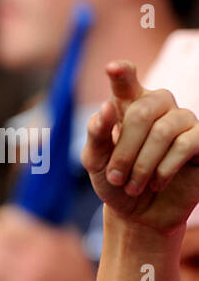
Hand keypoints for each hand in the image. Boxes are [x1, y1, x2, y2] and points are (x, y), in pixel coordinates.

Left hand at [83, 62, 198, 233]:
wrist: (139, 212)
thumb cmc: (115, 181)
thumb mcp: (95, 162)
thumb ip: (96, 136)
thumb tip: (106, 108)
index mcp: (128, 105)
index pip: (126, 83)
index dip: (122, 74)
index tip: (113, 68)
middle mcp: (158, 105)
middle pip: (140, 113)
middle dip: (124, 151)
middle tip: (115, 177)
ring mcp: (182, 120)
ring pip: (163, 132)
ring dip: (142, 165)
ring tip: (133, 186)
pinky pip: (185, 145)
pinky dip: (164, 169)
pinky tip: (157, 182)